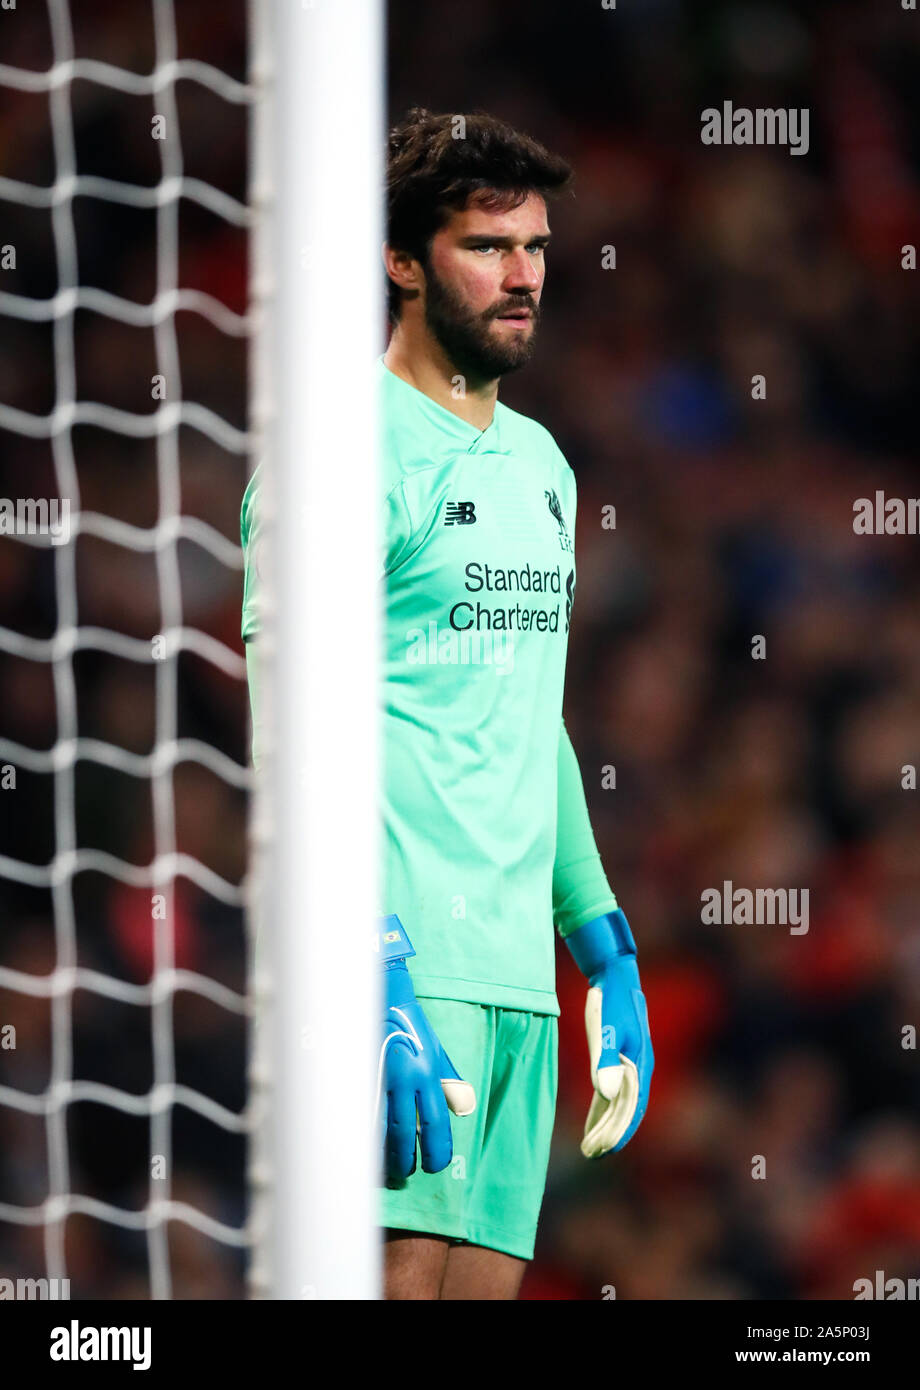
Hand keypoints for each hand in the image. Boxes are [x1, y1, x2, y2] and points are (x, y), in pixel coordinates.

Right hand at [377, 916, 475, 1185]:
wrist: (381, 991)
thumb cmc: (411, 1022)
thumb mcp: (436, 1048)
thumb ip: (449, 1079)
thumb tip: (461, 1108)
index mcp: (427, 1071)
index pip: (435, 1121)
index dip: (436, 1149)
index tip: (434, 1165)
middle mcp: (403, 1076)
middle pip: (404, 1130)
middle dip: (405, 1159)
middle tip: (406, 1173)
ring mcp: (376, 1075)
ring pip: (377, 1126)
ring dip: (381, 1153)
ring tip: (384, 1170)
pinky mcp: (356, 1072)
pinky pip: (358, 1111)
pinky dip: (361, 1132)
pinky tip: (362, 1146)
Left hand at [565, 911, 653, 1155]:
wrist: (616, 977)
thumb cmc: (610, 1002)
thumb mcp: (605, 1028)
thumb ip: (604, 1059)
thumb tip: (605, 1093)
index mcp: (639, 1065)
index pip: (631, 1107)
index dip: (619, 1131)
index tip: (605, 1151)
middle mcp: (639, 1069)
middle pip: (627, 1110)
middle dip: (611, 1134)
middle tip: (592, 1154)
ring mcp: (630, 1066)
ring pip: (620, 1104)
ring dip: (607, 1126)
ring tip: (591, 1148)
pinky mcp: (619, 1060)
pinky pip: (613, 1092)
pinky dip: (603, 1110)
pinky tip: (592, 1125)